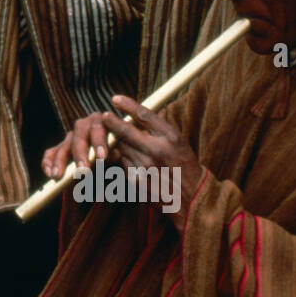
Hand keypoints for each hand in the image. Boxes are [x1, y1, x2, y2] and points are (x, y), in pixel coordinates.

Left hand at [51, 95, 202, 232]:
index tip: (115, 99)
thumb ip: (160, 128)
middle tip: (104, 116)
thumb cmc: (185, 166)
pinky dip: (119, 157)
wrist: (191, 197)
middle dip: (111, 121)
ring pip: (120, 146)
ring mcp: (145, 165)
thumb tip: (142, 110)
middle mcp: (158, 150)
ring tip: (112, 136)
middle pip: (126, 130)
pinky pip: (121, 163)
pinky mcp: (136, 179)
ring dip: (115, 140)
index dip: (127, 105)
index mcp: (171, 137)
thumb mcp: (179, 142)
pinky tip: (121, 155)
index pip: (144, 115)